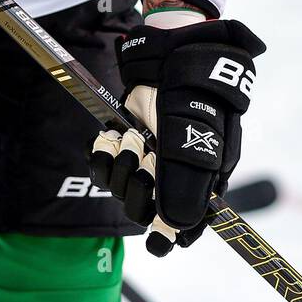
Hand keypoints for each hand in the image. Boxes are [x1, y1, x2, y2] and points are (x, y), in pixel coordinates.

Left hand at [90, 18, 265, 254]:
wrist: (168, 56)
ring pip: (121, 188)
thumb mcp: (197, 140)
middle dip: (140, 185)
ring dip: (122, 162)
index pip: (185, 224)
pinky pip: (101, 166)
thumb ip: (187, 185)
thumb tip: (176, 229)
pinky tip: (111, 135)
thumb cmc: (192, 97)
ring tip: (133, 136)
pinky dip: (101, 153)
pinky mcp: (121, 143)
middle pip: (145, 208)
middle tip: (147, 156)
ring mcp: (144, 158)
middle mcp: (170, 173)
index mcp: (200, 178)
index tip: (158, 245)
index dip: (170, 235)